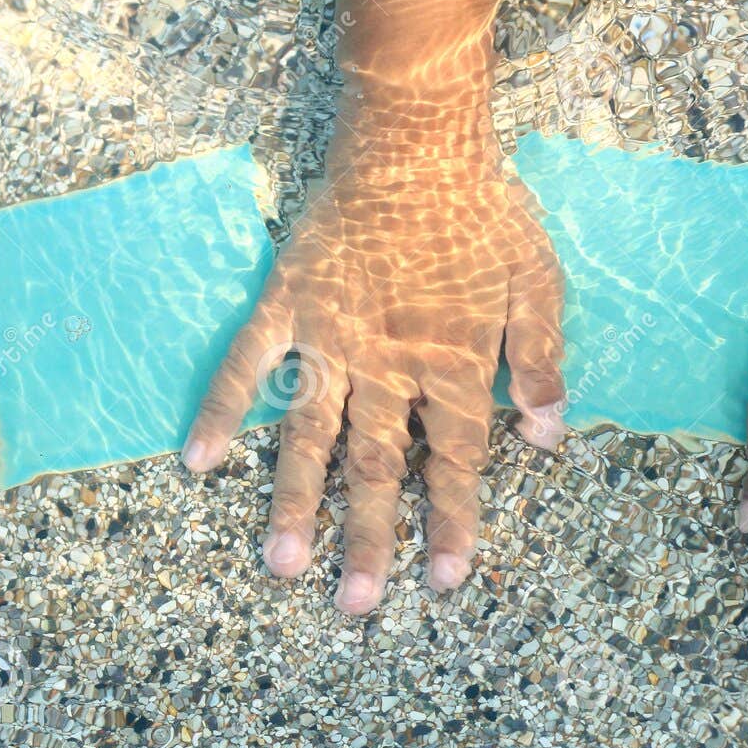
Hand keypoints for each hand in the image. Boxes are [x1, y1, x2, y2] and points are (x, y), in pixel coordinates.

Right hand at [182, 101, 565, 614]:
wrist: (416, 141)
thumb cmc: (486, 215)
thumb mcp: (537, 284)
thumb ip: (538, 360)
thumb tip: (547, 434)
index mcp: (452, 366)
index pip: (455, 463)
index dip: (452, 523)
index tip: (445, 580)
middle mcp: (390, 365)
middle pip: (377, 466)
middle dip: (368, 539)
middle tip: (354, 606)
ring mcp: (332, 338)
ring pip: (312, 433)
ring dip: (297, 501)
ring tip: (281, 564)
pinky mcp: (288, 304)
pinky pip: (248, 363)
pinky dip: (224, 409)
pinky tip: (200, 461)